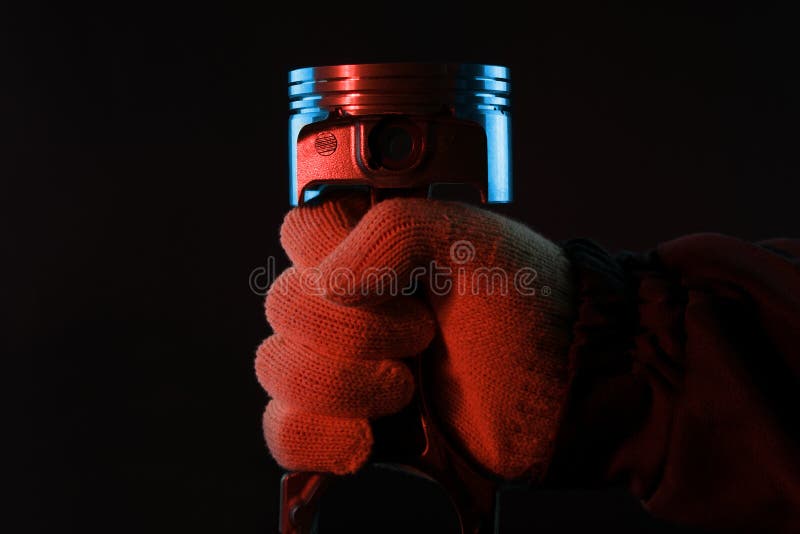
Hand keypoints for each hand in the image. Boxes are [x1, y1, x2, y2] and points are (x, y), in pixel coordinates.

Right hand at [256, 194, 574, 478]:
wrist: (566, 391)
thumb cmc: (528, 307)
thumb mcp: (471, 240)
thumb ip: (395, 230)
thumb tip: (327, 281)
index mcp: (372, 251)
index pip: (299, 236)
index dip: (331, 260)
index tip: (396, 283)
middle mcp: (350, 305)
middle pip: (284, 309)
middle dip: (352, 331)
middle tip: (421, 337)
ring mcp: (345, 366)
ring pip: (278, 370)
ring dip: (340, 384)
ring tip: (406, 389)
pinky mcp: (349, 424)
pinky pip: (286, 432)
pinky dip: (316, 436)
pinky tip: (364, 438)